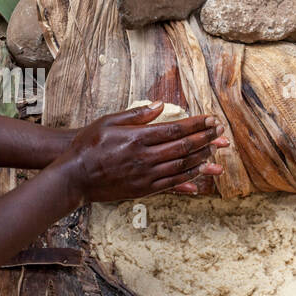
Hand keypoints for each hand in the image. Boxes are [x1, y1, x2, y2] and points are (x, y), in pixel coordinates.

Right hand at [52, 102, 230, 204]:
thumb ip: (136, 114)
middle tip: (221, 133)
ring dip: (201, 157)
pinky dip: (189, 178)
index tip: (211, 119)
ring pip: (181, 167)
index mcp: (136, 138)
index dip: (197, 124)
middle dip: (205, 139)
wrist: (74, 177)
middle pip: (183, 148)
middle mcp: (144, 158)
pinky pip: (172, 184)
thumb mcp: (108, 121)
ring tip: (215, 150)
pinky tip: (199, 172)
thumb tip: (160, 105)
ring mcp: (145, 176)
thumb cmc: (88, 145)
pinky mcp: (143, 191)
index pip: (175, 129)